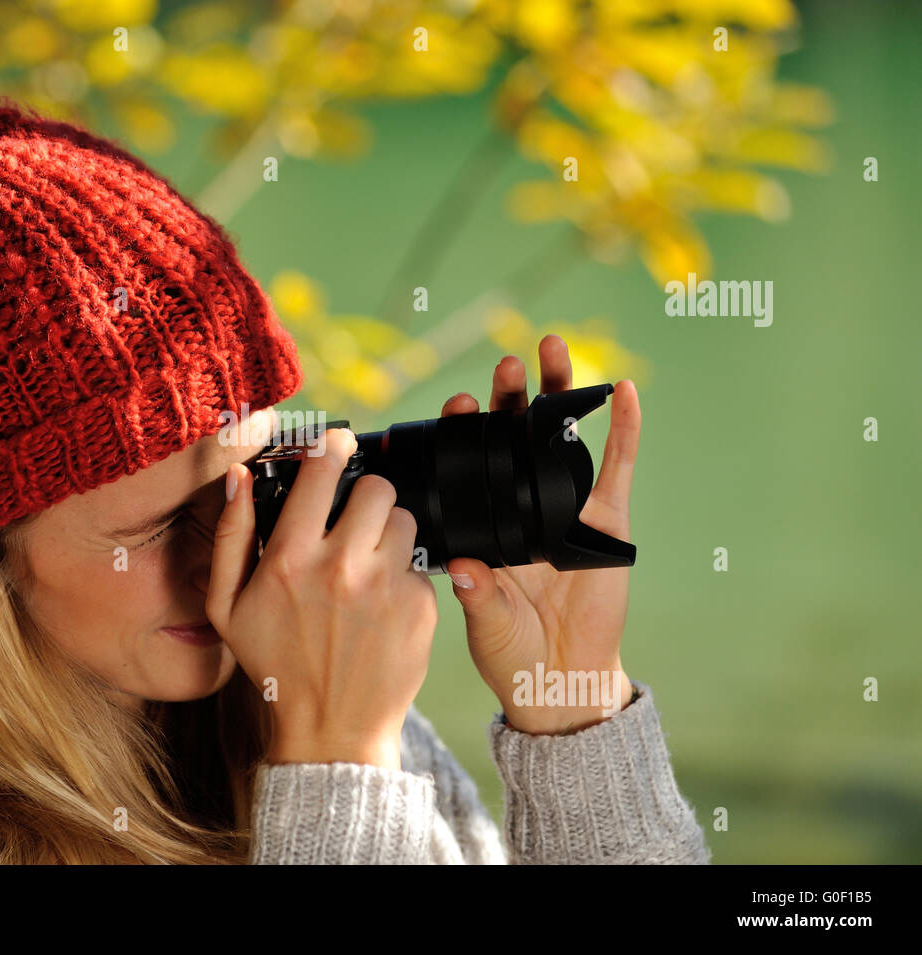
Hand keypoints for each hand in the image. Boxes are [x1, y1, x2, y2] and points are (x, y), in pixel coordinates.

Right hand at [207, 427, 437, 767]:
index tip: (336, 442)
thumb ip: (229, 536)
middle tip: (355, 517)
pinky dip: (404, 574)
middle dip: (367, 495)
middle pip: (377, 487)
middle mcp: (341, 566)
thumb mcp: (228, 607)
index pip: (322, 472)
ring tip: (369, 563)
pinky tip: (383, 602)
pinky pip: (420, 563)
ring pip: (404, 520)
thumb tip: (235, 476)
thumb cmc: (275, 665)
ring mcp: (386, 586)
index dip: (331, 447)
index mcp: (290, 559)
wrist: (332, 729)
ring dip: (388, 532)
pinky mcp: (421, 606)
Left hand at [442, 334, 637, 733]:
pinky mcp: (606, 522)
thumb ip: (477, 592)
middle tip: (504, 364)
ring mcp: (565, 509)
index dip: (466, 431)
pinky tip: (625, 390)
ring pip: (562, 439)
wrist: (558, 679)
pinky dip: (624, 429)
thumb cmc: (509, 649)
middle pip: (515, 437)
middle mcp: (521, 505)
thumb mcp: (484, 619)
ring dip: (559, 393)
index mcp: (484, 519)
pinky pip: (617, 468)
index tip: (457, 404)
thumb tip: (463, 566)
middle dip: (510, 396)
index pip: (471, 462)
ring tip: (551, 348)